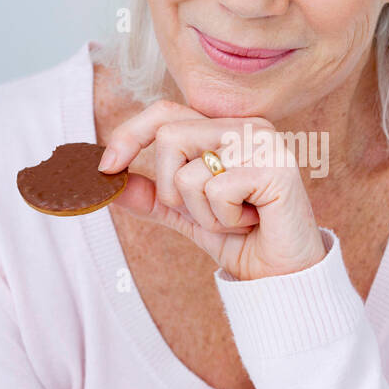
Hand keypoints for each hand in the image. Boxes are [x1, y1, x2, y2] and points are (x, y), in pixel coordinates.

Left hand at [100, 99, 326, 279]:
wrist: (282, 275)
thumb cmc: (242, 240)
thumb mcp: (186, 214)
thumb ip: (152, 194)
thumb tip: (107, 178)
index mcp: (226, 129)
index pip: (165, 113)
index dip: (129, 134)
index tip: (106, 168)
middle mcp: (247, 126)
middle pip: (169, 137)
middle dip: (172, 190)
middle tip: (207, 211)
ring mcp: (265, 143)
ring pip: (189, 172)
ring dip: (202, 212)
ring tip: (235, 219)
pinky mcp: (277, 167)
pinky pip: (216, 191)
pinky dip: (224, 219)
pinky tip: (251, 222)